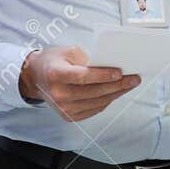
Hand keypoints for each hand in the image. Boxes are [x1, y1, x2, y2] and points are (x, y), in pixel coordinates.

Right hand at [20, 46, 140, 121]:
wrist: (36, 78)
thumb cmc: (54, 62)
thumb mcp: (68, 52)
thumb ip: (88, 58)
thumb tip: (112, 66)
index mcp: (55, 74)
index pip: (83, 77)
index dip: (103, 75)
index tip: (119, 73)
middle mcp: (58, 94)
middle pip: (94, 92)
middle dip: (117, 85)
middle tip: (134, 78)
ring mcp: (63, 108)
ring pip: (97, 102)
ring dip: (116, 94)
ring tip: (129, 85)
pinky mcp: (69, 116)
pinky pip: (94, 109)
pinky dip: (107, 101)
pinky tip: (116, 93)